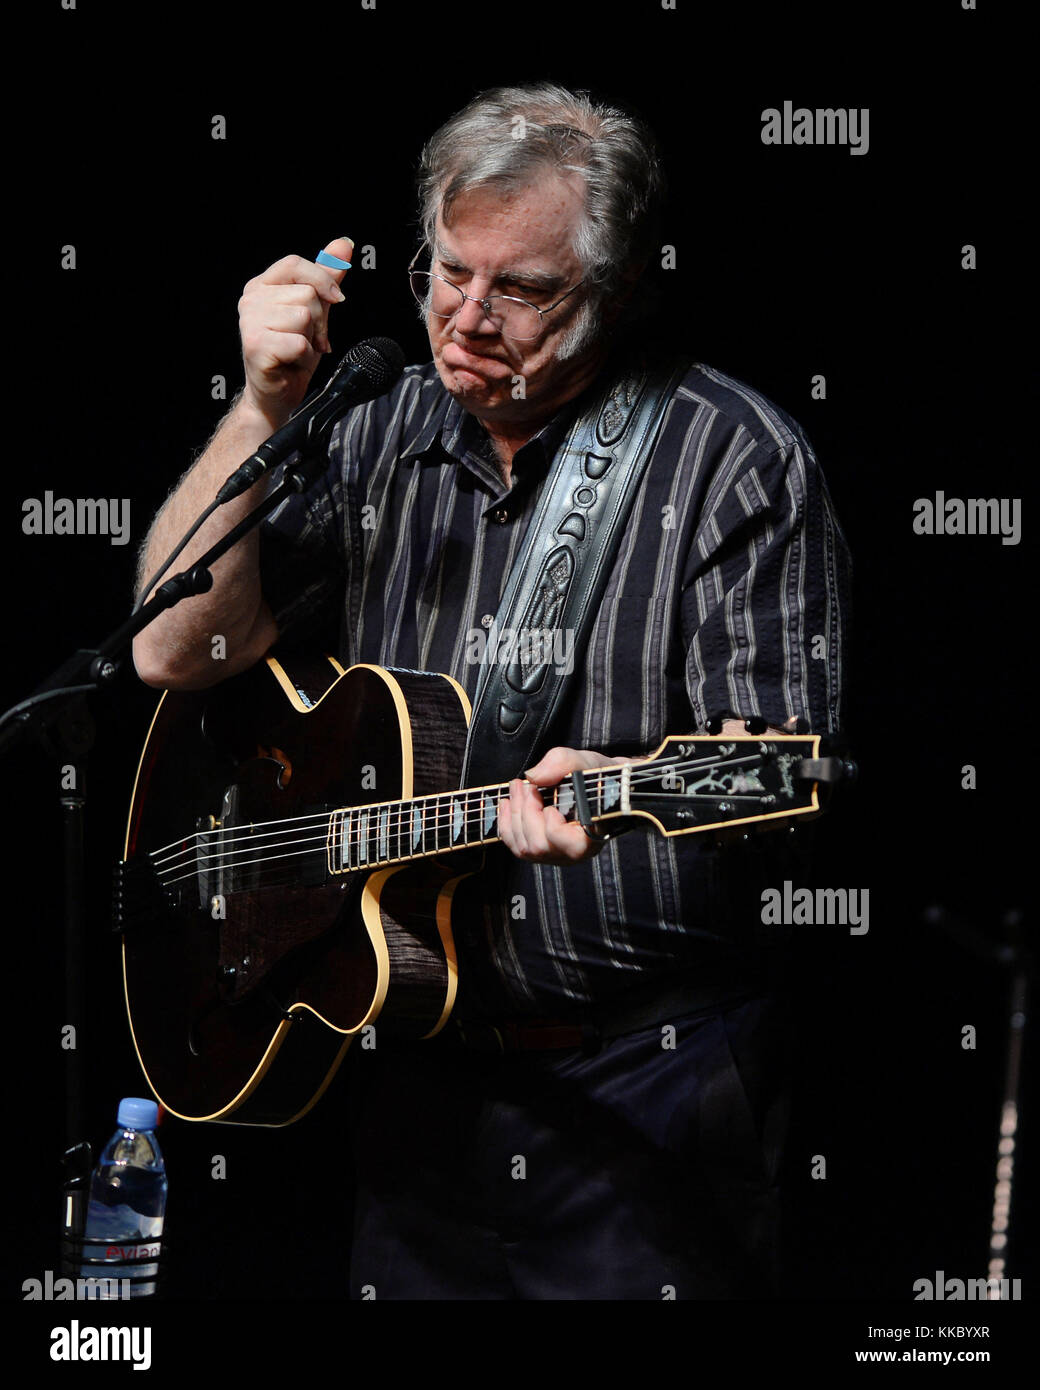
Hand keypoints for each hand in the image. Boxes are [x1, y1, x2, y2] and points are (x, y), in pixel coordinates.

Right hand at [237, 236, 353, 424]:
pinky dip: (305, 357)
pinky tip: (293, 363)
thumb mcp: (315, 312)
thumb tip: (343, 245)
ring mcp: (250, 321)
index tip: (336, 300)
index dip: (322, 279)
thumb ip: (325, 278)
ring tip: (298, 351)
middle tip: (309, 340)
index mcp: (261, 286)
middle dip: (320, 322)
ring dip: (312, 340)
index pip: (295, 264)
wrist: (274, 395)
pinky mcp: (255, 345)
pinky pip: (299, 341)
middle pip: (307, 294)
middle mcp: (250, 299)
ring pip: (304, 315)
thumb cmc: (292, 355)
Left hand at [498, 746, 624, 865]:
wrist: (600, 785)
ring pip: (525, 849)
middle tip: (522, 785)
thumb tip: (533, 776)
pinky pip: (517, 847)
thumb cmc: (596, 776)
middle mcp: (576, 852)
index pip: (572, 846)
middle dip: (525, 811)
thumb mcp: (585, 762)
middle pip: (540, 846)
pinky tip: (506, 805)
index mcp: (594, 836)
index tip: (550, 804)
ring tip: (515, 789)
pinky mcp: (543, 851)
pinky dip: (506, 825)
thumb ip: (563, 763)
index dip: (554, 826)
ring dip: (513, 815)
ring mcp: (558, 854)